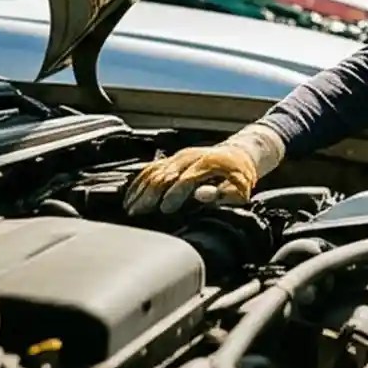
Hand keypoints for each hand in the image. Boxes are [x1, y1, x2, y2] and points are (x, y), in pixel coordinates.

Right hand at [123, 123, 285, 214]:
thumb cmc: (238, 177)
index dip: (174, 194)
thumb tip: (201, 195)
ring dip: (140, 190)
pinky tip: (131, 195)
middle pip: (164, 175)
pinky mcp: (172, 159)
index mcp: (207, 163)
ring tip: (130, 208)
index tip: (165, 210)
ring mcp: (179, 157)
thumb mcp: (238, 189)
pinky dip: (139, 181)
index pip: (186, 179)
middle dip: (150, 194)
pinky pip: (151, 168)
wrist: (238, 154)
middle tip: (138, 212)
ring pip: (154, 171)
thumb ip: (221, 194)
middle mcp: (190, 157)